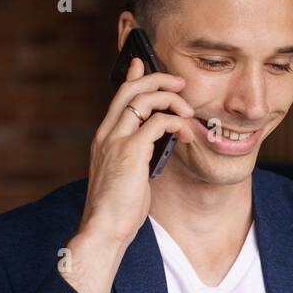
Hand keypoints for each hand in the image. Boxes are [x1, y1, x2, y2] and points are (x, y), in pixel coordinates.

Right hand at [80, 56, 194, 245]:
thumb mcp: (125, 176)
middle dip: (157, 78)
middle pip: (130, 89)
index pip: (117, 97)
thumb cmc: (117, 209)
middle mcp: (107, 134)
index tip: (142, 64)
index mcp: (103, 138)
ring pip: (144, 99)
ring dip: (171, 99)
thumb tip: (149, 149)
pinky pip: (157, 122)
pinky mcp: (131, 151)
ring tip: (189, 112)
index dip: (131, 77)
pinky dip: (176, 123)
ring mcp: (116, 140)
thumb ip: (133, 156)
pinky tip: (185, 135)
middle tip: (180, 83)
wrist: (104, 228)